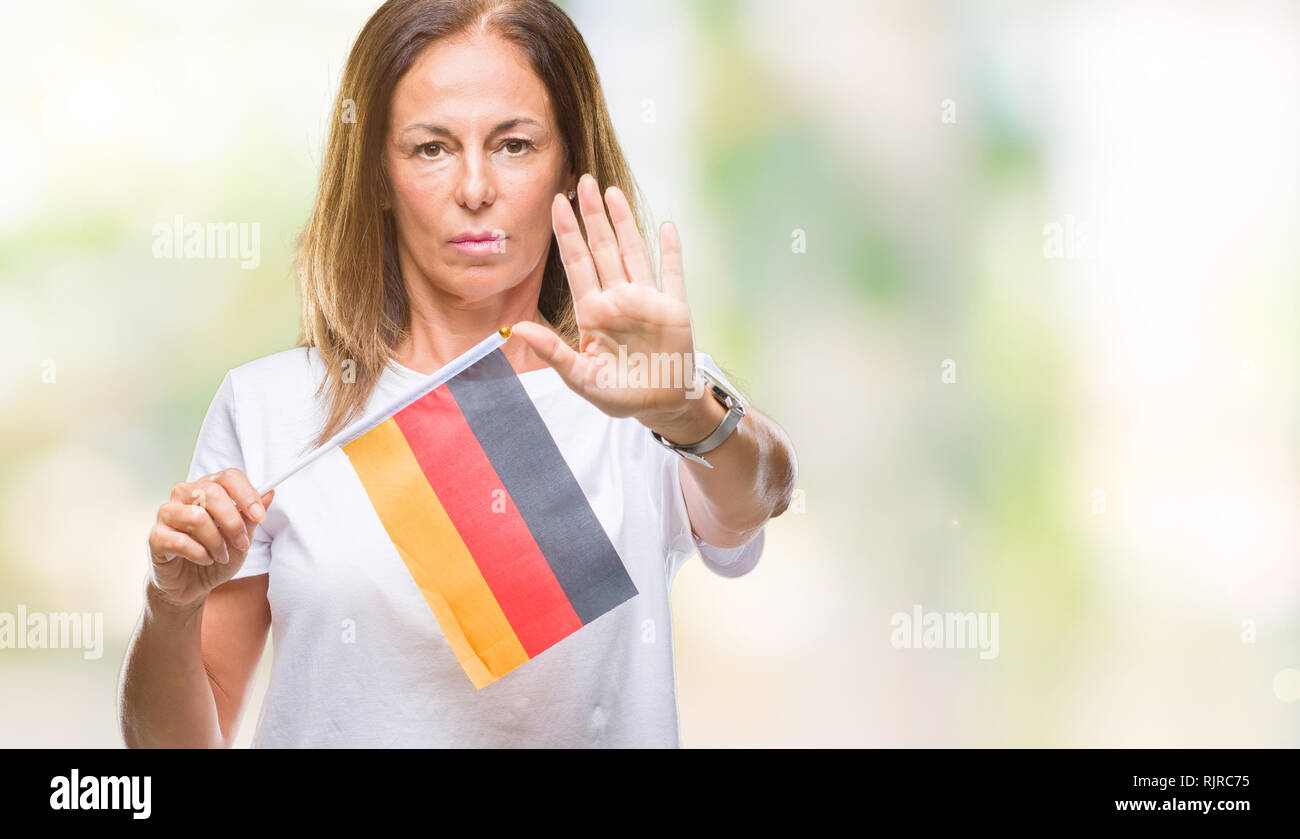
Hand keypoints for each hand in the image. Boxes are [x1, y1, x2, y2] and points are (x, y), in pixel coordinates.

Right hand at [146, 468, 274, 608]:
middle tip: (242, 544)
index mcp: (208, 488)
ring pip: (196, 517)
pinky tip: (204, 559)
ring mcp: (167, 514)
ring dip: (216, 542)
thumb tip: (270, 493)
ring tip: (221, 556)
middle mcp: (185, 494)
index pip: (228, 476)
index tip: (259, 516)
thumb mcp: (241, 538)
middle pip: (212, 493)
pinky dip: (199, 554)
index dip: (247, 494)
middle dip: (233, 523)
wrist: (191, 585)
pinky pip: (180, 541)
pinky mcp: (156, 536)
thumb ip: (251, 517)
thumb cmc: (216, 556)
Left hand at [511, 173, 706, 433]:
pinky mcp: (674, 309)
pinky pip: (672, 273)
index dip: (567, 233)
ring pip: (632, 251)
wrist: (658, 406)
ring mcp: (646, 300)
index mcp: (592, 312)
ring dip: (624, 222)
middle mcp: (617, 299)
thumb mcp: (581, 378)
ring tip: (612, 191)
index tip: (557, 202)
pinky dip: (670, 251)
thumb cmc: (617, 394)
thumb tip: (517, 327)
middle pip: (602, 248)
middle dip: (592, 215)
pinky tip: (666, 227)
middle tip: (583, 180)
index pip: (576, 263)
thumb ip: (552, 352)